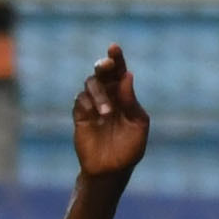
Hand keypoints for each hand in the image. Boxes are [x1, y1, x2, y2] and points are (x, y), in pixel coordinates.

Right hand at [72, 45, 147, 179]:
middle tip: (106, 67)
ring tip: (108, 113)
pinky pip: (80, 101)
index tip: (114, 48)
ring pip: (91, 85)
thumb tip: (127, 76)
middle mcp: (108, 95)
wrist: (111, 171)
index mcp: (124, 95)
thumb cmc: (129, 149)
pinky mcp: (80, 115)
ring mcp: (93, 104)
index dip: (116, 59)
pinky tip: (96, 117)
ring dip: (100, 95)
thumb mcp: (137, 125)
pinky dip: (88, 104)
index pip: (120, 72)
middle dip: (103, 66)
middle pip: (102, 72)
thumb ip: (132, 101)